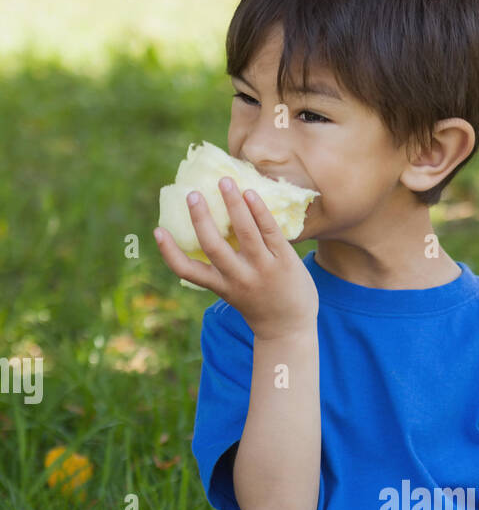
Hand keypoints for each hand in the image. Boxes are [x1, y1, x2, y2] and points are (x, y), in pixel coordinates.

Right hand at [153, 177, 317, 339]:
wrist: (289, 328)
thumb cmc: (259, 303)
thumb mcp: (234, 292)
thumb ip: (223, 268)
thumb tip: (214, 227)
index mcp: (220, 286)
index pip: (187, 271)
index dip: (169, 251)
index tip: (158, 231)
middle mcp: (238, 278)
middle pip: (213, 246)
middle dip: (200, 218)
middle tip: (192, 194)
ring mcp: (262, 269)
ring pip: (245, 232)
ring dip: (233, 203)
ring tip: (225, 181)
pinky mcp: (284, 261)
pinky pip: (270, 230)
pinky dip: (258, 210)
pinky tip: (250, 193)